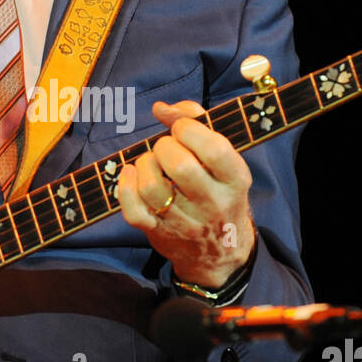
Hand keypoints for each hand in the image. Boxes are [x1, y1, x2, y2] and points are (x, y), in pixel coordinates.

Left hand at [116, 100, 255, 288]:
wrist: (220, 253)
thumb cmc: (219, 192)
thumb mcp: (224, 160)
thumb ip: (198, 123)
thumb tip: (162, 108)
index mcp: (235, 180)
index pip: (213, 149)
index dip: (189, 128)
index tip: (183, 129)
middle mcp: (213, 203)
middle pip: (180, 165)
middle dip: (165, 146)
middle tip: (167, 149)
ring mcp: (185, 222)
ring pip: (152, 186)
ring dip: (145, 164)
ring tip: (152, 164)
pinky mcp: (158, 233)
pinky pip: (133, 210)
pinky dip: (125, 187)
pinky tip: (132, 175)